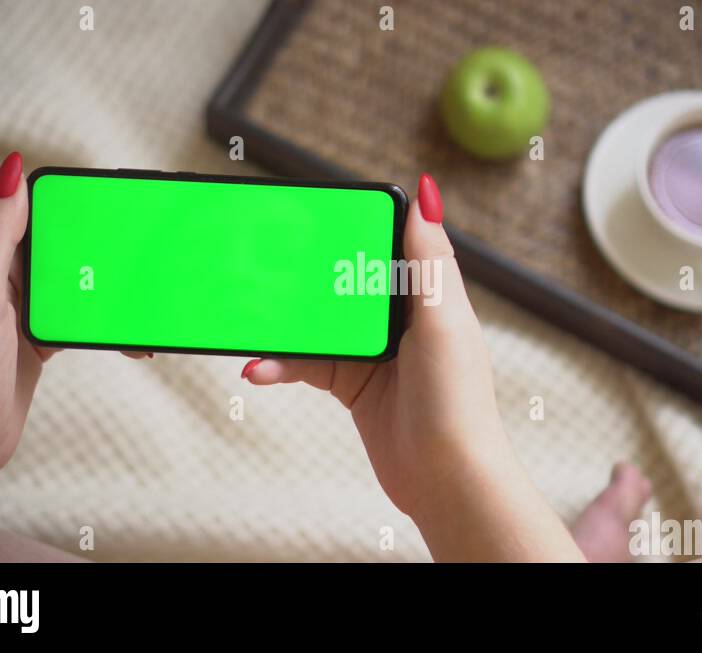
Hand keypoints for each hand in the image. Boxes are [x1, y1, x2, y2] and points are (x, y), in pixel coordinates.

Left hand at [0, 152, 142, 557]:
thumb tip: (10, 172)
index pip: (33, 214)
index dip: (69, 201)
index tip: (109, 194)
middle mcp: (7, 281)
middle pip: (65, 248)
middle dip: (103, 244)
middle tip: (143, 243)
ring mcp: (27, 312)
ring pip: (80, 285)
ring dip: (112, 289)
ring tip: (146, 291)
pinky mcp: (42, 341)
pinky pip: (84, 321)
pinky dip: (110, 326)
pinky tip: (132, 338)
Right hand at [244, 174, 583, 560]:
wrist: (446, 479)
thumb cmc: (457, 399)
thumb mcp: (443, 320)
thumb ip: (429, 260)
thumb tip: (427, 194)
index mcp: (426, 294)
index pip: (385, 245)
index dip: (351, 227)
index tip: (308, 211)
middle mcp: (399, 319)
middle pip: (341, 282)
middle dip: (301, 274)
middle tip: (256, 261)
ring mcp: (372, 352)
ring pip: (316, 323)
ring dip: (281, 324)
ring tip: (244, 320)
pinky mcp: (351, 385)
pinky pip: (306, 364)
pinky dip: (280, 365)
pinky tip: (256, 370)